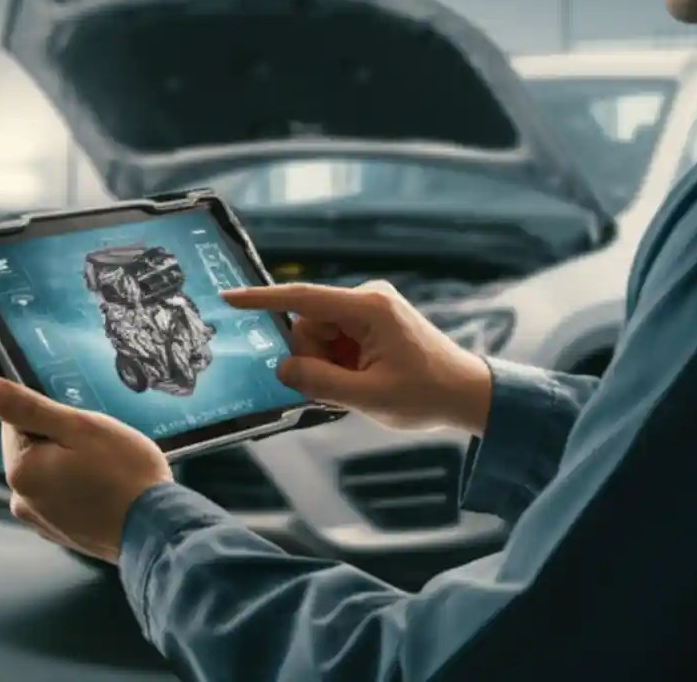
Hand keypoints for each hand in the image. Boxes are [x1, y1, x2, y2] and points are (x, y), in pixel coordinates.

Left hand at [0, 378, 172, 563]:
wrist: (156, 528)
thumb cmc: (123, 472)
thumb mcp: (79, 428)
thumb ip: (29, 408)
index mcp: (20, 470)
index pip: (18, 422)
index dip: (53, 416)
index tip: (83, 427)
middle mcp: (21, 500)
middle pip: (34, 449)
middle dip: (63, 442)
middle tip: (100, 447)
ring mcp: (42, 522)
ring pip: (51, 473)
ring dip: (73, 466)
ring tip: (108, 470)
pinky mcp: (62, 534)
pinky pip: (64, 498)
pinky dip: (81, 490)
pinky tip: (107, 491)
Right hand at [222, 281, 491, 434]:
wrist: (468, 394)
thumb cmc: (426, 394)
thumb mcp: (368, 397)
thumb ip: (320, 383)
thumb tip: (283, 368)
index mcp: (369, 307)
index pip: (303, 298)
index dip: (262, 300)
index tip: (228, 298)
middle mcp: (368, 299)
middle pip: (309, 325)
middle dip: (314, 359)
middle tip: (343, 389)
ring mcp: (371, 309)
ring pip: (320, 336)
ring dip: (329, 365)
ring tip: (360, 387)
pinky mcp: (373, 322)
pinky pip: (336, 341)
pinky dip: (340, 364)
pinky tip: (361, 382)